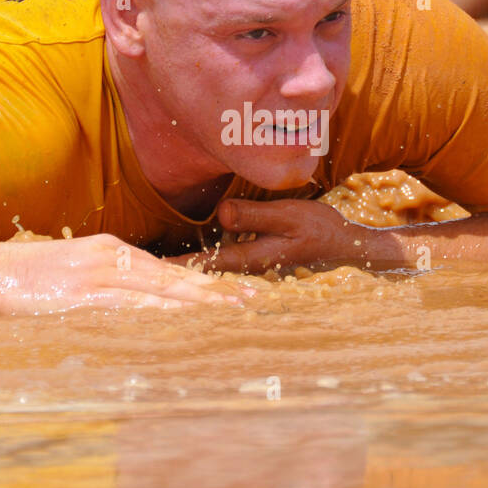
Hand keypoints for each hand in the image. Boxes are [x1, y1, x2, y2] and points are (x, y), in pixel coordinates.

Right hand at [0, 233, 251, 312]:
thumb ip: (101, 286)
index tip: (232, 291)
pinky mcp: (81, 296)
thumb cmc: (19, 276)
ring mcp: (97, 276)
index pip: (167, 270)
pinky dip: (160, 314)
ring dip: (198, 303)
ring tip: (231, 312)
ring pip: (160, 292)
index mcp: (109, 252)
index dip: (202, 282)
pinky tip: (183, 322)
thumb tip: (130, 305)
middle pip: (173, 278)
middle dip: (214, 291)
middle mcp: (110, 259)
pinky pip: (129, 308)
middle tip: (251, 299)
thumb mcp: (69, 272)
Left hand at [168, 199, 370, 273]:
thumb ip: (254, 216)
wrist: (346, 246)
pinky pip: (225, 261)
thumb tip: (221, 216)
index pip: (205, 264)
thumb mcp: (289, 216)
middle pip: (203, 271)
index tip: (150, 270)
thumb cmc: (319, 229)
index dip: (176, 266)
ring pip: (213, 267)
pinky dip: (206, 260)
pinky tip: (192, 258)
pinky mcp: (257, 257)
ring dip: (188, 266)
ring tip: (157, 266)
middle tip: (141, 271)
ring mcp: (253, 264)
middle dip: (175, 271)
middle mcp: (248, 266)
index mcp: (252, 258)